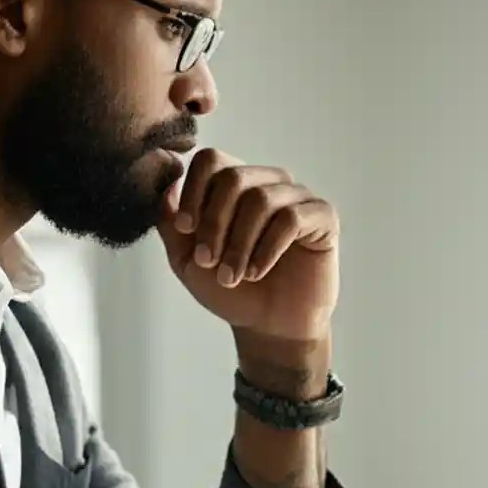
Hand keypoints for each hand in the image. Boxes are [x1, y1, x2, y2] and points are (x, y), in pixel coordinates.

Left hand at [158, 148, 338, 341]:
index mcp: (235, 185)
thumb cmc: (231, 291)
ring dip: (239, 243)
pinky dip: (267, 249)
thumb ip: (170, 222)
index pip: (211, 160)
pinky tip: (256, 273)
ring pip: (261, 199)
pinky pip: (292, 218)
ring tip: (232, 276)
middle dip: (214, 223)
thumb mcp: (186, 259)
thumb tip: (165, 185)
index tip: (184, 229)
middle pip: (233, 177)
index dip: (193, 192)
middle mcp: (268, 183)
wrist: (269, 327)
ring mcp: (297, 198)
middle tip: (207, 261)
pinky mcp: (322, 218)